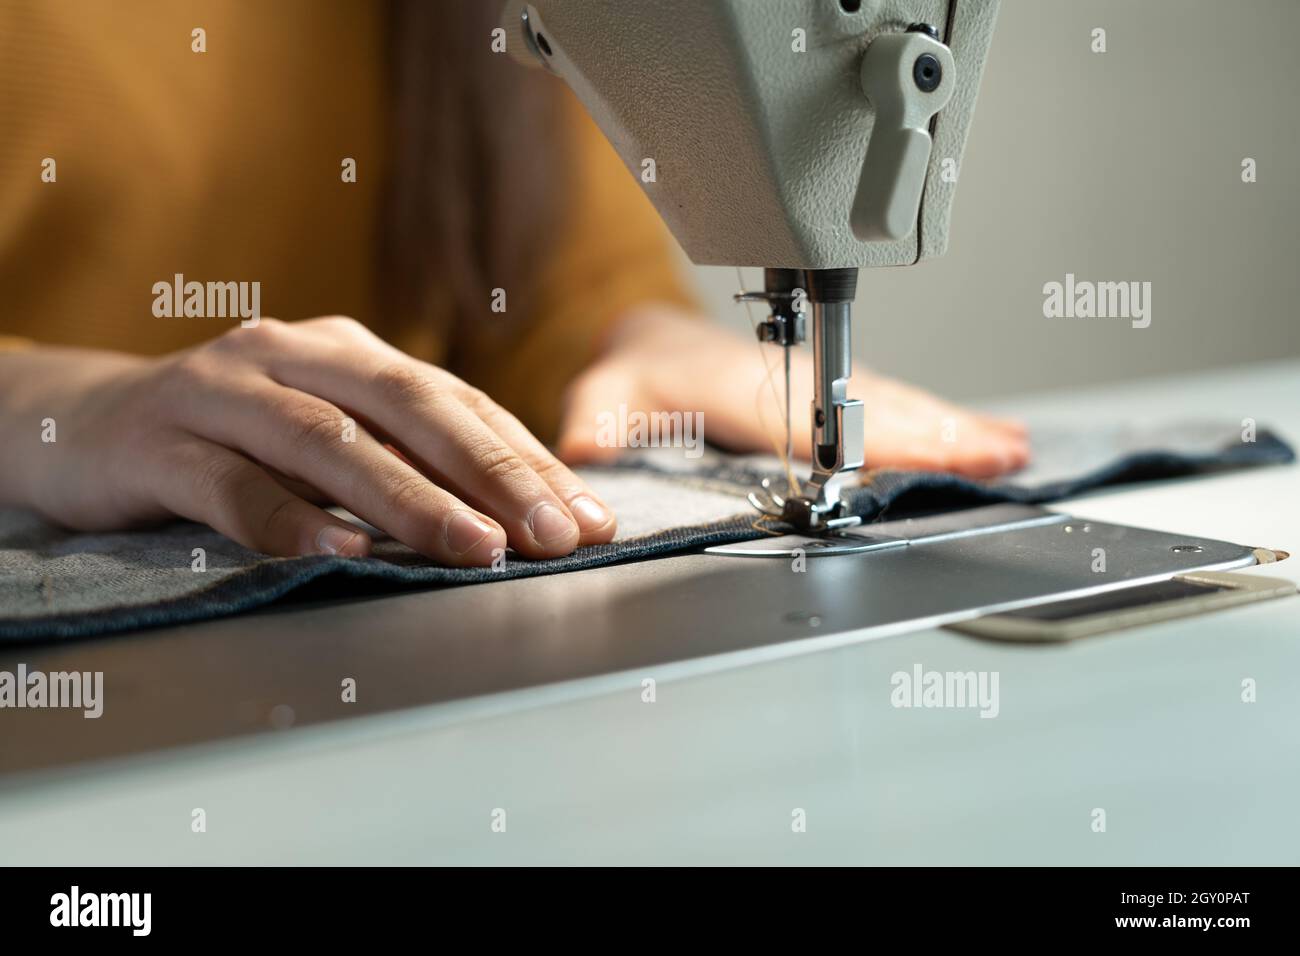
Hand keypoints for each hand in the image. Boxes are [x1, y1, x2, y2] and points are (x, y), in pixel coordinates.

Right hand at [0, 318, 616, 564]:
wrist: (85, 424)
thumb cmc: (231, 440)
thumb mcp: (326, 433)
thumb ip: (403, 458)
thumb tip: (517, 515)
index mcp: (349, 352)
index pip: (457, 402)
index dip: (527, 459)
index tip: (588, 517)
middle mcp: (294, 355)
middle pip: (411, 407)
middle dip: (492, 473)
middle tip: (554, 533)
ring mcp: (223, 392)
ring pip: (331, 443)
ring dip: (410, 499)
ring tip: (476, 547)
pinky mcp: (159, 442)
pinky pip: (231, 484)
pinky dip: (288, 519)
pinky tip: (340, 552)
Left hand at [558, 305, 1029, 477]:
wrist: (657, 339)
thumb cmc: (639, 374)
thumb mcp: (604, 395)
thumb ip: (598, 422)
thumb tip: (587, 450)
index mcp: (741, 385)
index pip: (818, 415)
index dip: (874, 435)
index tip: (925, 452)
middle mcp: (793, 378)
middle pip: (874, 403)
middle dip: (938, 430)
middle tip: (1000, 453)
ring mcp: (821, 379)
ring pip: (893, 398)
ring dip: (952, 423)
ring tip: (1009, 446)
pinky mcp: (838, 387)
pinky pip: (895, 399)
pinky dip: (942, 418)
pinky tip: (988, 433)